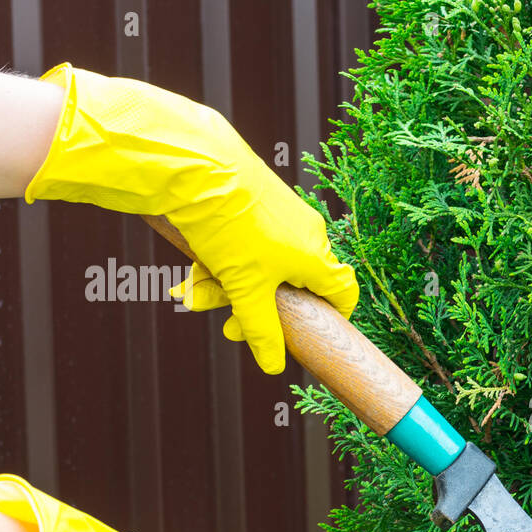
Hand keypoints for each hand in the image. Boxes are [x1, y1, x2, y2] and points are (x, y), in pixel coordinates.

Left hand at [25, 63, 357, 373]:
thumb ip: (261, 330)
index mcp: (315, 258)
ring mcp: (280, 217)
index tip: (316, 330)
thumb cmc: (233, 227)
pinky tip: (188, 274)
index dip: (335, 314)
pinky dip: (218, 262)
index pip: (343, 292)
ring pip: (257, 266)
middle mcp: (305, 236)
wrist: (199, 164)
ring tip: (191, 294)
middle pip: (287, 286)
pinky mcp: (254, 202)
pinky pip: (242, 244)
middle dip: (253, 309)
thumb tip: (273, 367)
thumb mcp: (246, 289)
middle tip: (228, 325)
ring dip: (225, 287)